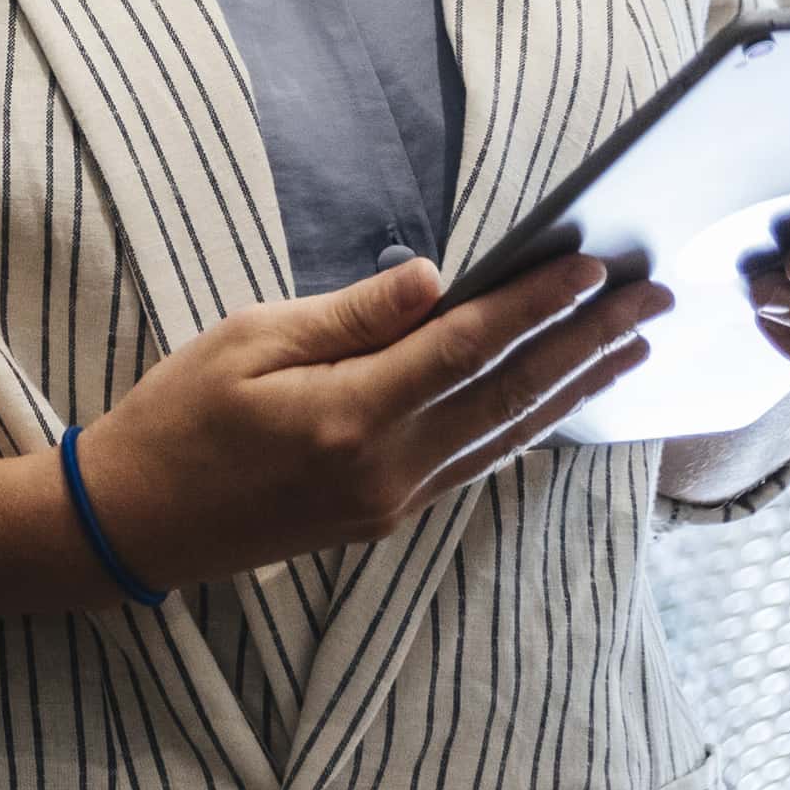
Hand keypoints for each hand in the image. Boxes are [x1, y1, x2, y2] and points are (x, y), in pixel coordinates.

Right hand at [71, 251, 670, 597]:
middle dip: (588, 341)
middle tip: (653, 297)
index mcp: (349, 416)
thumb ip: (350, 314)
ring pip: (507, 434)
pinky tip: (561, 394)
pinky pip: (478, 461)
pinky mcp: (387, 514)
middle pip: (510, 395)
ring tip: (633, 342)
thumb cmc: (176, 417)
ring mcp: (393, 501)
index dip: (536, 305)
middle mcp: (388, 469)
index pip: (468, 349)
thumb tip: (436, 279)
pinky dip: (529, 422)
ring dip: (575, 384)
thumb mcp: (248, 340)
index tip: (593, 265)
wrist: (135, 523)